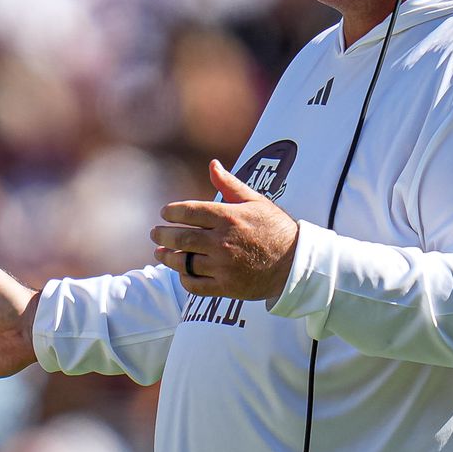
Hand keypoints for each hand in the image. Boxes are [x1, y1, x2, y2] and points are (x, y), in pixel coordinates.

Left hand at [149, 159, 298, 300]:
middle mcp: (223, 241)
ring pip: (184, 262)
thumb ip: (230, 184)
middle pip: (180, 238)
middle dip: (163, 235)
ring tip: (161, 253)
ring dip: (168, 257)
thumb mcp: (255, 201)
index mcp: (228, 217)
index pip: (188, 212)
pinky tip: (182, 272)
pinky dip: (184, 278)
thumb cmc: (275, 228)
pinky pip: (195, 285)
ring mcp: (223, 266)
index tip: (165, 213)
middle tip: (155, 233)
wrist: (297, 263)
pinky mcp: (227, 287)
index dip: (171, 212)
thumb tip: (212, 164)